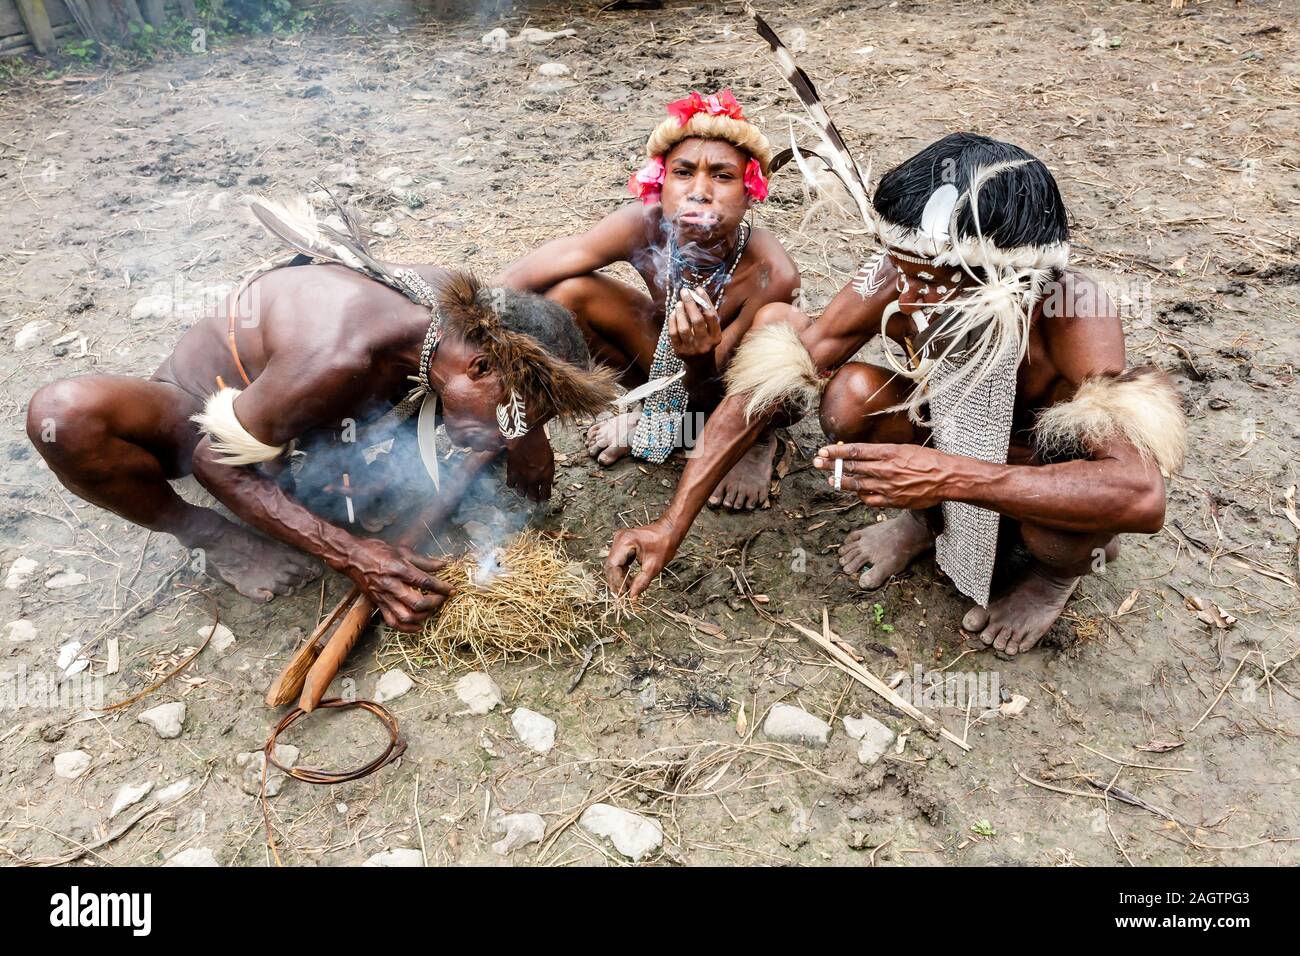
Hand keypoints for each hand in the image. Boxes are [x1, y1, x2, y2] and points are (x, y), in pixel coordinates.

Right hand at [343, 539, 453, 631]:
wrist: (352, 558)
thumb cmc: (377, 551)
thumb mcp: (402, 550)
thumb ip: (424, 561)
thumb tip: (443, 565)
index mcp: (398, 569)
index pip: (425, 582)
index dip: (442, 587)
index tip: (452, 590)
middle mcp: (391, 586)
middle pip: (417, 602)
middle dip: (434, 603)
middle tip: (442, 599)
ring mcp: (384, 597)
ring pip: (406, 616)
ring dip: (423, 616)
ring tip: (432, 610)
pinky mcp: (378, 605)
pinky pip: (393, 622)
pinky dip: (407, 628)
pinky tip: (419, 626)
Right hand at [505, 426, 553, 500]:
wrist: (526, 435)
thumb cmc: (540, 444)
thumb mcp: (550, 459)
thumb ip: (547, 472)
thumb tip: (545, 480)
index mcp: (546, 476)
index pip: (546, 494)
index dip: (544, 497)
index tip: (543, 497)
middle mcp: (534, 479)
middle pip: (533, 497)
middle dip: (534, 498)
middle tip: (534, 497)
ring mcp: (522, 476)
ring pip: (521, 492)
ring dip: (523, 492)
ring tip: (523, 491)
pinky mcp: (512, 471)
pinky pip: (510, 484)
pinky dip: (512, 484)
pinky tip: (514, 482)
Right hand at [604, 522, 678, 598]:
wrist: (669, 530)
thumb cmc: (664, 544)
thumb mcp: (654, 567)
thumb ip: (641, 582)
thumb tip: (632, 596)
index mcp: (625, 542)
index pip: (614, 565)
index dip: (617, 582)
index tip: (623, 595)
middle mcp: (619, 539)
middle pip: (611, 565)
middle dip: (616, 582)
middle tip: (622, 597)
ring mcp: (619, 541)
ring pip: (613, 564)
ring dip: (619, 578)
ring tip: (625, 592)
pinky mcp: (622, 544)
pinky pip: (619, 561)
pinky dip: (622, 572)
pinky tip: (627, 583)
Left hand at [668, 287, 722, 359]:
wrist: (699, 363)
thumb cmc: (706, 340)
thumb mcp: (712, 330)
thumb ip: (707, 314)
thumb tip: (697, 292)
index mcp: (716, 338)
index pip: (711, 316)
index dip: (704, 301)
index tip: (698, 289)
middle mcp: (705, 344)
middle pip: (697, 321)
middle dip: (690, 304)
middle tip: (684, 292)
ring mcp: (691, 349)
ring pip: (684, 328)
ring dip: (680, 312)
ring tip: (679, 303)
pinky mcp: (679, 351)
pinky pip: (673, 334)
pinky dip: (672, 321)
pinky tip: (673, 313)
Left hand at [813, 443, 949, 509]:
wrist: (946, 478)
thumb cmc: (928, 460)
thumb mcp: (904, 448)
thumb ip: (883, 452)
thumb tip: (863, 453)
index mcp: (888, 453)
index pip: (855, 451)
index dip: (837, 452)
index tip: (824, 450)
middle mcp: (885, 469)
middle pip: (852, 467)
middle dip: (832, 465)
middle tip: (817, 462)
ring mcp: (887, 486)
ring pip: (857, 484)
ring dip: (842, 481)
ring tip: (830, 479)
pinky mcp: (892, 500)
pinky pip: (869, 499)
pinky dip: (860, 495)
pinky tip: (856, 492)